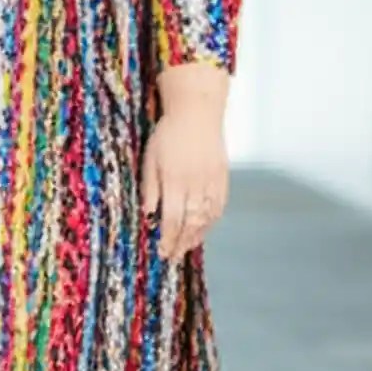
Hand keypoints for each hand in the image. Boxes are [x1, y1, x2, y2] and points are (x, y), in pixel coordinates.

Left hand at [143, 62, 230, 260]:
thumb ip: (150, 189)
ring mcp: (212, 182)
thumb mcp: (150, 159)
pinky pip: (219, 207)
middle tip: (173, 257)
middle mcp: (196, 184)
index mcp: (175, 180)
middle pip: (191, 223)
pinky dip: (211, 222)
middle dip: (181, 243)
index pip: (172, 219)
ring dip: (197, 236)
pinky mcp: (223, 178)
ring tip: (186, 247)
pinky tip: (204, 229)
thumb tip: (148, 216)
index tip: (162, 252)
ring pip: (207, 218)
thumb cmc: (168, 135)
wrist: (197, 113)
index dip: (168, 239)